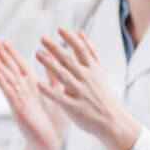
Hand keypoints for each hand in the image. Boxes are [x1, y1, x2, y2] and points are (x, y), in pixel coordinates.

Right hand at [0, 38, 67, 149]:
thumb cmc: (53, 120)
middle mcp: (23, 89)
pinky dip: (3, 84)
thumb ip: (54, 77)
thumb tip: (54, 60)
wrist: (50, 141)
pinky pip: (9, 94)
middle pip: (9, 68)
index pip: (18, 64)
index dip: (11, 52)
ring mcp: (19, 98)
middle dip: (1, 55)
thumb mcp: (57, 94)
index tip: (3, 41)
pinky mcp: (18, 109)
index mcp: (31, 84)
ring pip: (7, 79)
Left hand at [35, 27, 141, 149]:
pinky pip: (59, 97)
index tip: (59, 28)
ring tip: (37, 54)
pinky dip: (49, 91)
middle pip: (70, 60)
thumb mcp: (99, 70)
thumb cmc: (102, 94)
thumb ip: (90, 51)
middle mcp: (87, 79)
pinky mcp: (74, 107)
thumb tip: (80, 32)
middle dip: (56, 48)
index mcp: (93, 69)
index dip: (70, 38)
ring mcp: (80, 92)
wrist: (112, 120)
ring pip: (63, 76)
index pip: (81, 50)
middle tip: (43, 38)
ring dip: (50, 64)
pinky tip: (38, 84)